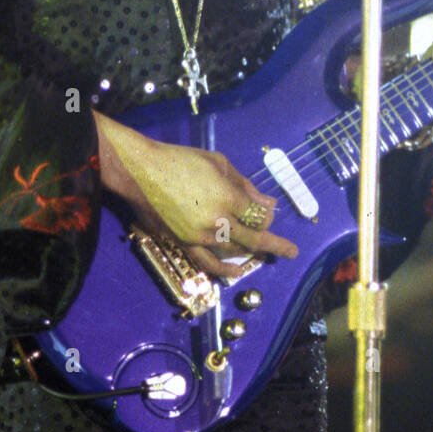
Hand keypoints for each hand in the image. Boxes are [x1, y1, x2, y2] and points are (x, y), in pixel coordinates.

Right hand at [93, 112, 297, 278]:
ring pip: (235, 250)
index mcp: (228, 198)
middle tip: (292, 251)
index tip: (270, 213)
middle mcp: (217, 221)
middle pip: (253, 238)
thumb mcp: (218, 163)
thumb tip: (268, 202)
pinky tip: (237, 271)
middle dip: (276, 245)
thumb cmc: (182, 160)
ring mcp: (200, 236)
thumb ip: (245, 185)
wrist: (141, 172)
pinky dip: (225, 269)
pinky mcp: (184, 243)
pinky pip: (208, 263)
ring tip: (268, 254)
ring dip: (252, 251)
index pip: (259, 216)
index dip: (268, 216)